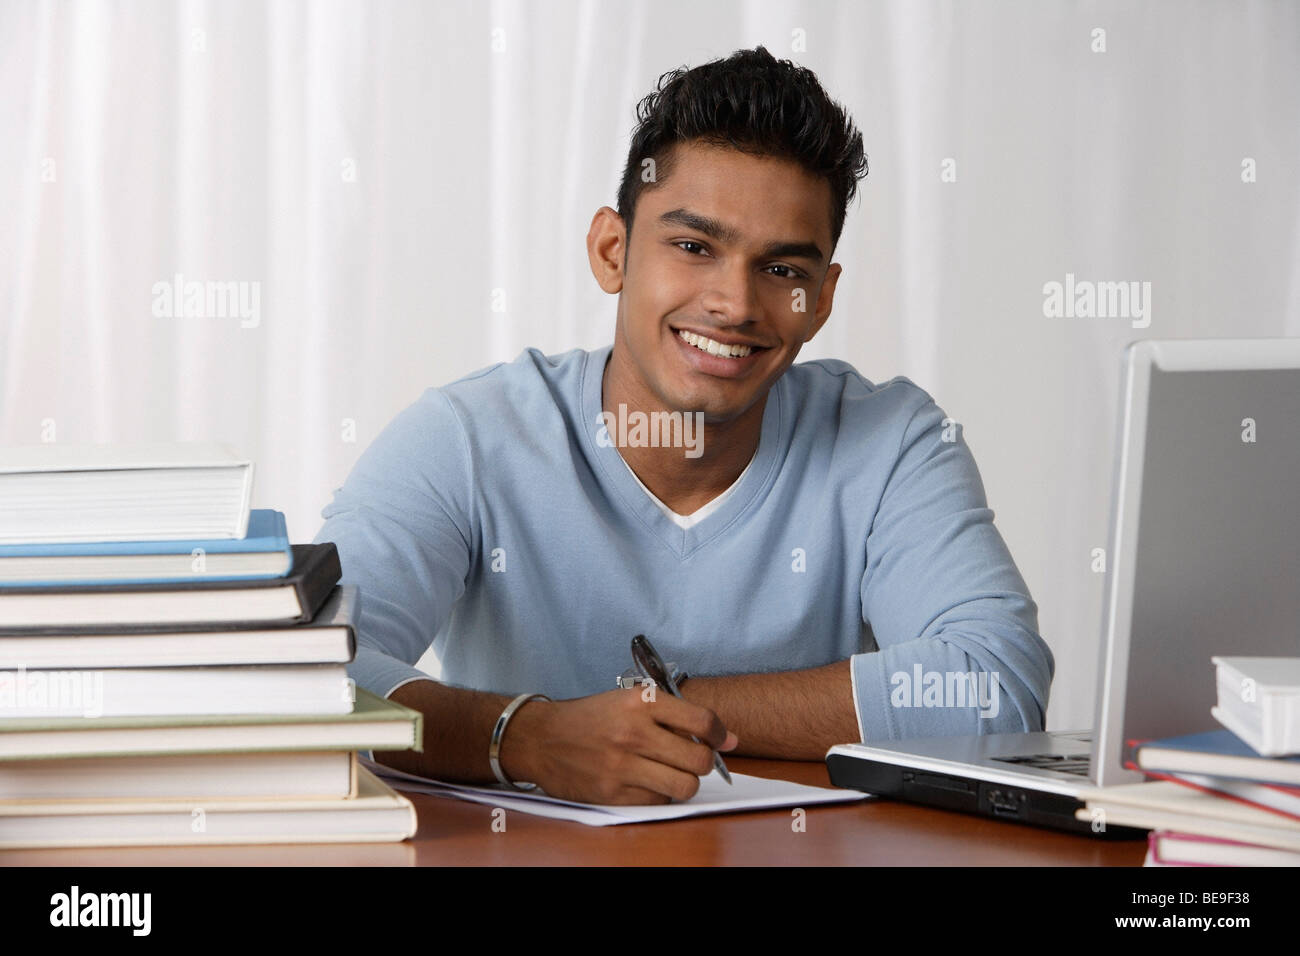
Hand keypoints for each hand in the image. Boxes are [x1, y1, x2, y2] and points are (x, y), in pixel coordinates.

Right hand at [497, 687, 738, 804]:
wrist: (541, 738)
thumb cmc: (591, 717)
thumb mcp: (630, 700)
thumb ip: (678, 716)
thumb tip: (729, 740)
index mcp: (641, 702)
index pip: (703, 721)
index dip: (720, 734)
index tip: (721, 740)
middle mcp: (633, 731)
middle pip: (699, 759)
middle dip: (704, 763)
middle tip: (693, 759)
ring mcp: (622, 764)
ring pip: (684, 785)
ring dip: (685, 782)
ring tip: (671, 773)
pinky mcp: (612, 792)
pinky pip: (658, 801)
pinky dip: (659, 794)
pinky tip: (646, 782)